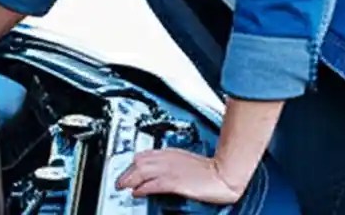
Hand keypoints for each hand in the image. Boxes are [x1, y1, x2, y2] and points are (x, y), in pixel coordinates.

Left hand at [114, 149, 244, 204]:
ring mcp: (170, 170)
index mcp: (171, 153)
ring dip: (129, 179)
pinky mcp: (175, 182)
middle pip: (139, 162)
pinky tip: (137, 193)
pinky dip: (142, 188)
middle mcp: (168, 159)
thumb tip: (164, 171)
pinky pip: (153, 184)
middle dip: (126, 172)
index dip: (132, 163)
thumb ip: (174, 164)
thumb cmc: (211, 170)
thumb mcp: (188, 162)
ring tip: (123, 187)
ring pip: (141, 171)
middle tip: (119, 181)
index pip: (144, 155)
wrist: (225, 173)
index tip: (127, 170)